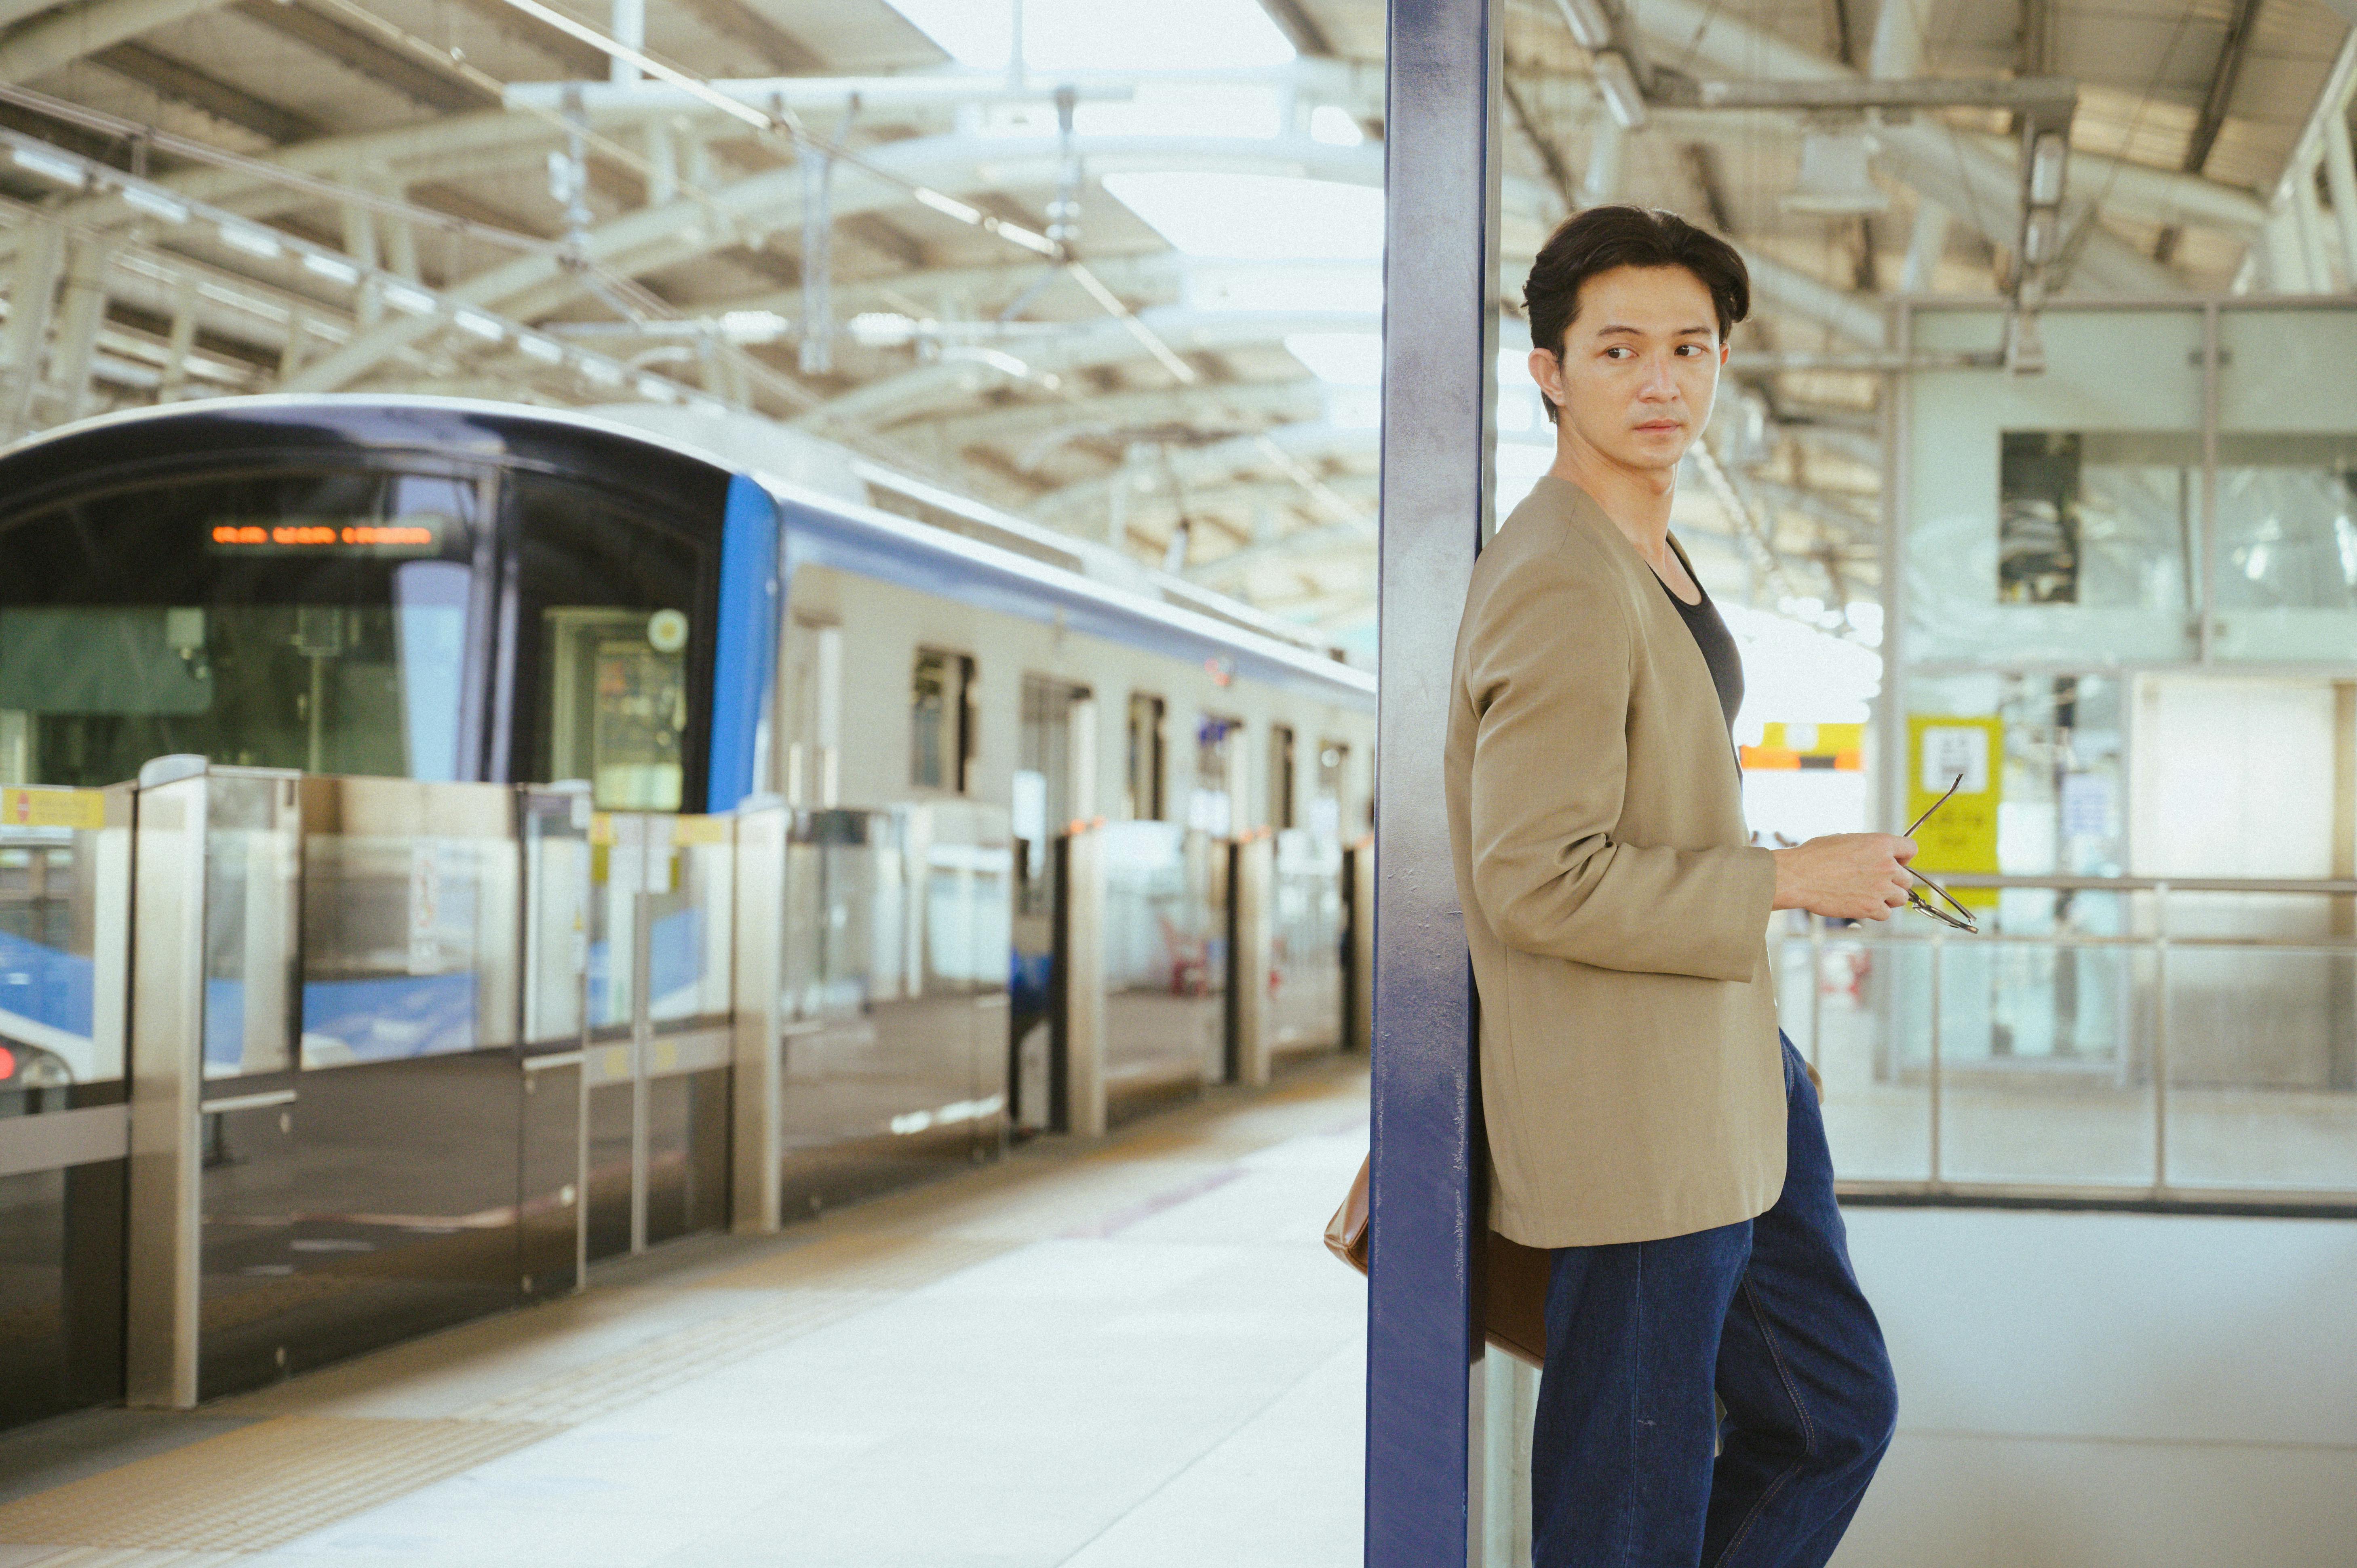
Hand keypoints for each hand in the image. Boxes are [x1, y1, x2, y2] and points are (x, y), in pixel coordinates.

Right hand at [1770, 833, 1917, 921]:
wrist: (1799, 877)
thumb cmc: (1815, 856)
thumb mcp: (1845, 841)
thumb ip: (1867, 848)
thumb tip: (1873, 855)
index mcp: (1881, 843)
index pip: (1911, 849)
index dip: (1903, 857)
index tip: (1895, 863)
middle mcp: (1886, 865)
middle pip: (1907, 878)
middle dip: (1894, 881)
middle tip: (1876, 883)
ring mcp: (1880, 888)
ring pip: (1901, 898)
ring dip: (1888, 898)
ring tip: (1869, 895)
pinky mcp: (1871, 907)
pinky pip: (1886, 913)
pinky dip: (1876, 912)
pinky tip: (1861, 904)